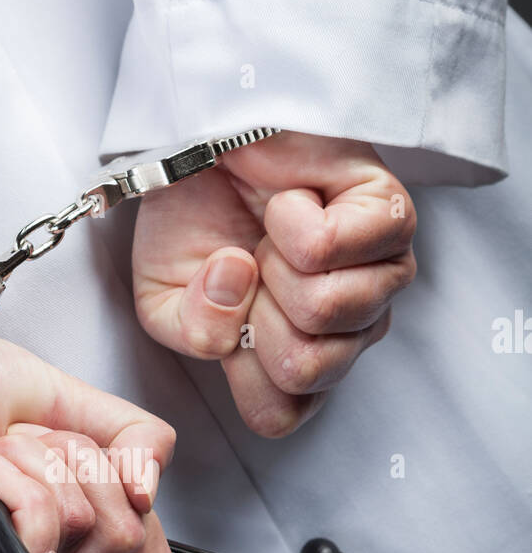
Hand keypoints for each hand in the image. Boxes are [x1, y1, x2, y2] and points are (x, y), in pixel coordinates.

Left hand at [0, 316, 175, 552]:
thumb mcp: (69, 398)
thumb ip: (135, 437)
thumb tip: (149, 490)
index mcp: (69, 530)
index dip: (134, 507)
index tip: (92, 463)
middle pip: (126, 539)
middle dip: (82, 465)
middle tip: (26, 447)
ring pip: (81, 530)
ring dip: (39, 465)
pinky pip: (33, 545)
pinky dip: (13, 486)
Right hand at [132, 130, 416, 436]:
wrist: (203, 136)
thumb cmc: (192, 215)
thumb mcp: (162, 299)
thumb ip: (193, 336)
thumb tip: (237, 289)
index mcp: (295, 359)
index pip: (284, 415)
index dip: (242, 375)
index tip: (228, 322)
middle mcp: (347, 329)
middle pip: (308, 371)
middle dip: (256, 315)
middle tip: (250, 266)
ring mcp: (379, 277)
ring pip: (327, 314)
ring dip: (276, 265)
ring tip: (271, 234)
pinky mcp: (390, 217)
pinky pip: (331, 250)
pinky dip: (293, 222)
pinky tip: (292, 205)